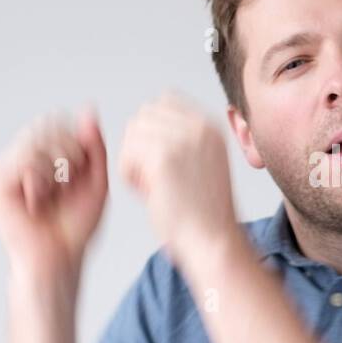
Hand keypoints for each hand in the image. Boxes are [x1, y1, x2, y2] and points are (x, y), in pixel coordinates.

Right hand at [0, 108, 108, 281]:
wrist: (59, 258)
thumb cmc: (75, 226)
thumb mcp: (96, 180)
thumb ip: (94, 146)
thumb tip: (88, 109)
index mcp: (40, 155)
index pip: (58, 122)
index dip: (77, 140)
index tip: (82, 171)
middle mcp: (19, 158)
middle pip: (47, 124)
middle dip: (68, 149)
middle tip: (69, 180)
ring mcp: (5, 169)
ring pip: (36, 139)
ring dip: (56, 166)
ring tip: (53, 193)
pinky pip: (23, 159)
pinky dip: (40, 178)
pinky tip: (38, 199)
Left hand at [118, 93, 240, 268]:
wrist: (214, 241)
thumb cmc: (205, 213)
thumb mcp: (205, 162)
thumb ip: (184, 138)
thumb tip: (146, 120)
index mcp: (211, 126)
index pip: (165, 102)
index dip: (153, 129)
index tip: (160, 160)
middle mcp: (200, 127)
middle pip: (144, 116)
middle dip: (140, 144)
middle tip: (155, 177)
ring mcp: (182, 140)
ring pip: (133, 134)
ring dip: (133, 160)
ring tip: (152, 186)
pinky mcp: (164, 158)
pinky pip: (127, 155)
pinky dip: (130, 175)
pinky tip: (149, 193)